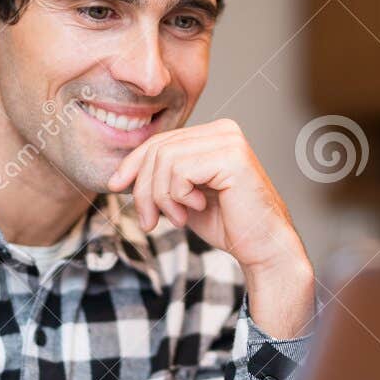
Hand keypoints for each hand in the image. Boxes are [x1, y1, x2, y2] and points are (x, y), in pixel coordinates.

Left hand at [107, 119, 314, 337]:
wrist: (262, 247)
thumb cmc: (228, 224)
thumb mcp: (182, 197)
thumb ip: (160, 180)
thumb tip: (122, 175)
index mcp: (212, 135)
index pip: (160, 141)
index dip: (133, 164)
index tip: (117, 187)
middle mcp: (223, 131)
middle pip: (158, 148)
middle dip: (144, 188)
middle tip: (149, 221)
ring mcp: (229, 141)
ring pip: (165, 160)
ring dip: (161, 197)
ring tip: (177, 219)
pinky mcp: (231, 157)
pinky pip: (180, 171)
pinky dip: (178, 196)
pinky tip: (196, 209)